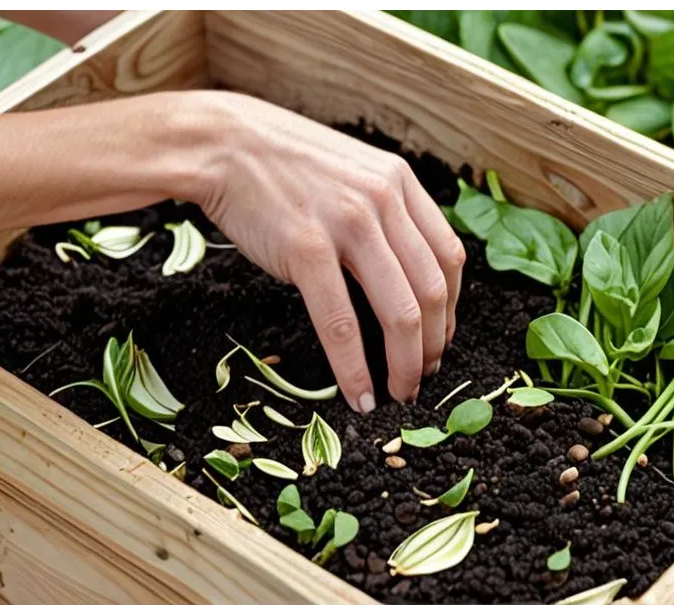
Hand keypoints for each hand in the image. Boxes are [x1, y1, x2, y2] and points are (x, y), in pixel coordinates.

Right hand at [178, 91, 465, 412]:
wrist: (219, 142)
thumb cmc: (280, 162)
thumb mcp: (351, 172)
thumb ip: (382, 210)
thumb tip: (401, 269)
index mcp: (400, 182)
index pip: (450, 256)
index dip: (453, 309)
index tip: (441, 338)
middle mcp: (384, 201)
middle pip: (434, 291)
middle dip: (435, 346)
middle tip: (422, 377)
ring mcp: (348, 224)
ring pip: (401, 312)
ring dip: (405, 365)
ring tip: (399, 393)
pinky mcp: (307, 249)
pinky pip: (342, 323)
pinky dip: (355, 368)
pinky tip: (359, 394)